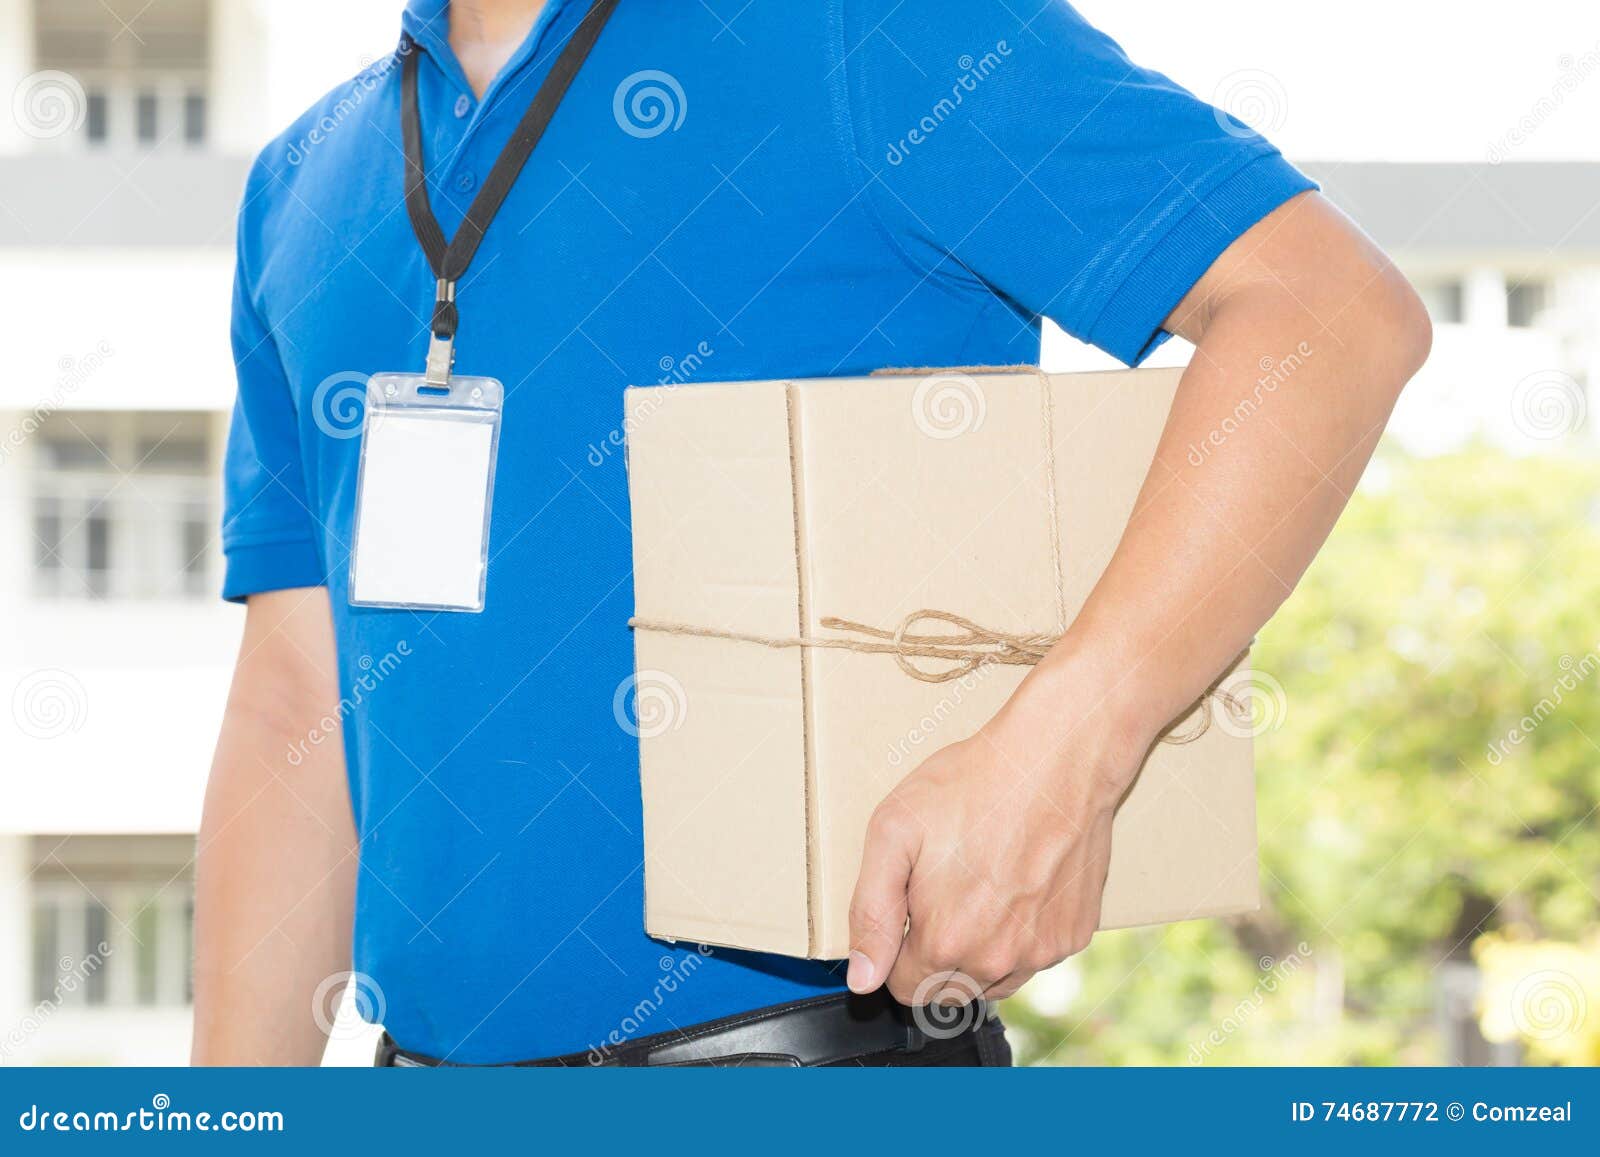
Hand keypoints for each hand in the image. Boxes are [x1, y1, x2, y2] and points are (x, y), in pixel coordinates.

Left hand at [845, 667, 1146, 1006]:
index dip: (895, 951)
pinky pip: (1033, 957)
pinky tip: (1016, 885)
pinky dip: (1020, 935)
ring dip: (977, 953)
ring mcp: (1041, 952)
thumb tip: (862, 978)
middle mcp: (997, 960)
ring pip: (992, 982)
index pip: (903, 988)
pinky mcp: (1074, 936)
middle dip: (933, 958)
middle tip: (940, 894)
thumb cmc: (973, 786)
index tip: (908, 909)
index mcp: (945, 942)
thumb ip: (870, 913)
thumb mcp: (893, 833)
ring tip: (978, 887)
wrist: (1056, 761)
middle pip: (947, 992)